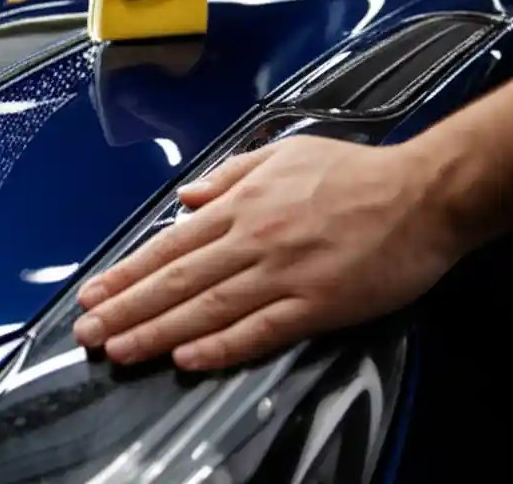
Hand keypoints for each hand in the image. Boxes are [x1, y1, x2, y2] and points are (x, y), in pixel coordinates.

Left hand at [72, 135, 467, 370]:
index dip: (128, 274)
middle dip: (127, 309)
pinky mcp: (317, 304)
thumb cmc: (355, 172)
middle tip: (89, 334)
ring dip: (159, 332)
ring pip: (208, 308)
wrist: (424, 193)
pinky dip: (222, 346)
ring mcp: (284, 274)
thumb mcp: (285, 153)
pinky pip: (261, 330)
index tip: (94, 295)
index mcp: (243, 205)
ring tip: (122, 351)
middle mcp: (254, 240)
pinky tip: (190, 359)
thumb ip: (231, 174)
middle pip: (177, 281)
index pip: (170, 246)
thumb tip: (187, 197)